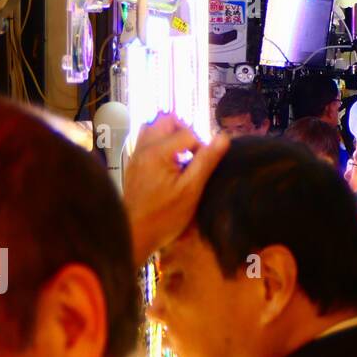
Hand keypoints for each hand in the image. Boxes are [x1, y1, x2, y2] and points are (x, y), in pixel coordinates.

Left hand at [124, 114, 230, 264]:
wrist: (133, 236)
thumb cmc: (164, 217)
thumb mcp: (191, 190)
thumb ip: (207, 161)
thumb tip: (223, 137)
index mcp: (157, 152)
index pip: (187, 133)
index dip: (201, 146)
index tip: (202, 167)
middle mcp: (143, 149)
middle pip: (165, 120)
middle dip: (184, 131)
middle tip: (194, 152)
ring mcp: (135, 156)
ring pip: (153, 128)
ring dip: (171, 136)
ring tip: (182, 156)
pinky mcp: (133, 166)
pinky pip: (146, 142)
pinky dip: (161, 145)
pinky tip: (170, 166)